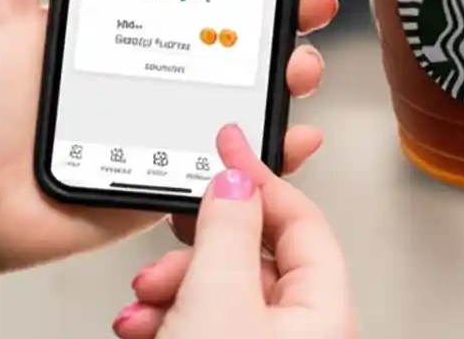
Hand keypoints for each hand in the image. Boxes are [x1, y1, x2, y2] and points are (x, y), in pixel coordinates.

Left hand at [0, 0, 340, 274]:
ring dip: (295, 64)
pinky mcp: (178, 167)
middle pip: (248, 20)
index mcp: (128, 11)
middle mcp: (162, 57)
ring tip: (295, 61)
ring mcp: (176, 113)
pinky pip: (241, 153)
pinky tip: (293, 127)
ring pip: (256, 83)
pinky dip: (279, 141)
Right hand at [112, 125, 356, 338]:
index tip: (226, 144)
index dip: (259, 176)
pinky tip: (140, 324)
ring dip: (172, 285)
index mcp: (323, 312)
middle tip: (167, 248)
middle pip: (251, 255)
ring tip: (145, 300)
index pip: (301, 219)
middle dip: (197, 248)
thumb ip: (228, 232)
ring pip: (217, 290)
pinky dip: (166, 316)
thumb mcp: (217, 300)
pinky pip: (199, 323)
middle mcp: (300, 332)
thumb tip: (235, 181)